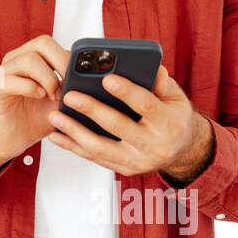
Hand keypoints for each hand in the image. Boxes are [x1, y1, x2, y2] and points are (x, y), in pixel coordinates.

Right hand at [0, 35, 71, 177]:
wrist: (11, 140)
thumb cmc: (34, 119)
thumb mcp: (62, 103)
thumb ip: (74, 89)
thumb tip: (97, 82)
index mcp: (34, 59)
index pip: (54, 44)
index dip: (71, 57)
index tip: (83, 76)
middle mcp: (18, 61)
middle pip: (43, 43)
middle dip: (62, 63)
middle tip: (69, 84)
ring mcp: (5, 73)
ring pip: (29, 59)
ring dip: (48, 78)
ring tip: (53, 95)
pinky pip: (11, 80)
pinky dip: (29, 88)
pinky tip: (38, 97)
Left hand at [47, 65, 211, 179]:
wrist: (181, 151)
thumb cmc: (174, 118)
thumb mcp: (176, 98)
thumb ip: (162, 84)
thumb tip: (153, 69)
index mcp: (169, 124)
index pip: (146, 106)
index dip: (127, 92)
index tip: (107, 78)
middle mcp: (153, 146)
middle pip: (118, 127)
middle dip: (92, 110)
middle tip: (70, 96)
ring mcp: (138, 161)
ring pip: (101, 148)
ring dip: (74, 132)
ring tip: (55, 115)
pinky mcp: (124, 169)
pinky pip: (95, 158)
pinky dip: (74, 147)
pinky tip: (57, 135)